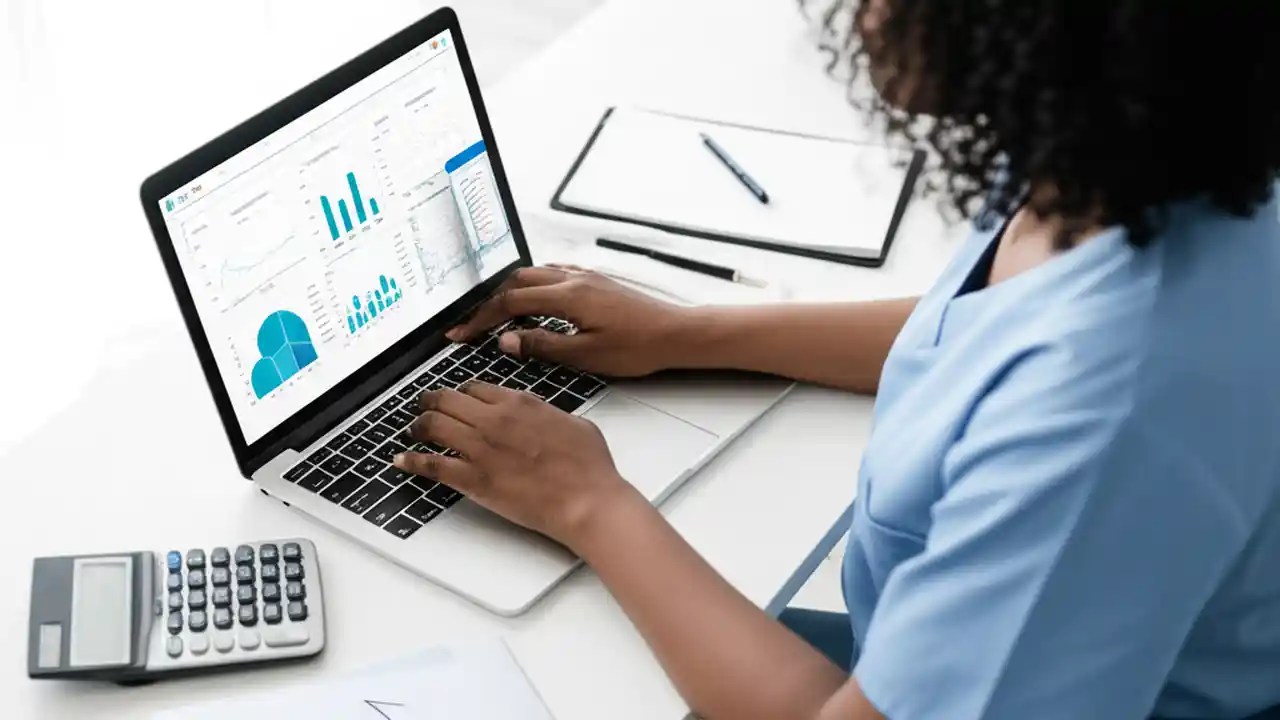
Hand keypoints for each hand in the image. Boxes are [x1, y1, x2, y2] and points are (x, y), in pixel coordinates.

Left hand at [393, 382, 635, 547]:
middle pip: (447, 400)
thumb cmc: (588, 467)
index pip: (475, 388)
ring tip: (413, 430)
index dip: (461, 392)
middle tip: (424, 406)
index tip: (457, 398)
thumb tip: (539, 416)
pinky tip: (401, 460)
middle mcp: (494, 420)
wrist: (586, 500)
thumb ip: (548, 413)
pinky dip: (412, 461)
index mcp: (519, 403)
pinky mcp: (473, 480)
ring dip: (418, 425)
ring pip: (433, 425)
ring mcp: (480, 449)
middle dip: (431, 401)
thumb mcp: (574, 422)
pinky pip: (431, 466)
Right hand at [446, 265, 690, 376]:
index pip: (510, 303)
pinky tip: (535, 299)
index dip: (481, 318)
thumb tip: (506, 341)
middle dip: (489, 302)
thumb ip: (543, 345)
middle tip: (471, 323)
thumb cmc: (636, 348)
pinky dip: (535, 285)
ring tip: (495, 314)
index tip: (460, 333)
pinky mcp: (596, 281)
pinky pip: (554, 274)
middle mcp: (573, 279)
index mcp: (567, 296)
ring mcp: (585, 276)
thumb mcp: (585, 355)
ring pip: (534, 274)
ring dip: (510, 291)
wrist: (675, 334)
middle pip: (516, 282)